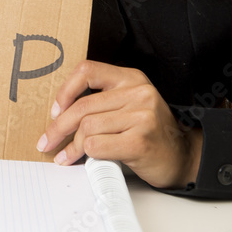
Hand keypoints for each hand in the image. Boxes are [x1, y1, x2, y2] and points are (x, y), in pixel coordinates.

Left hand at [36, 61, 202, 188]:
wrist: (183, 157)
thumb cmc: (151, 133)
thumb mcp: (130, 105)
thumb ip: (103, 101)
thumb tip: (60, 113)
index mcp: (132, 78)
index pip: (87, 70)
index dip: (65, 90)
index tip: (56, 109)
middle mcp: (138, 93)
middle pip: (82, 106)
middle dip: (58, 127)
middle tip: (47, 141)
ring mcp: (141, 116)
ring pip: (87, 127)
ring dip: (72, 146)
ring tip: (66, 156)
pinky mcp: (139, 141)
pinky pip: (97, 146)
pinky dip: (84, 156)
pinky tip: (83, 161)